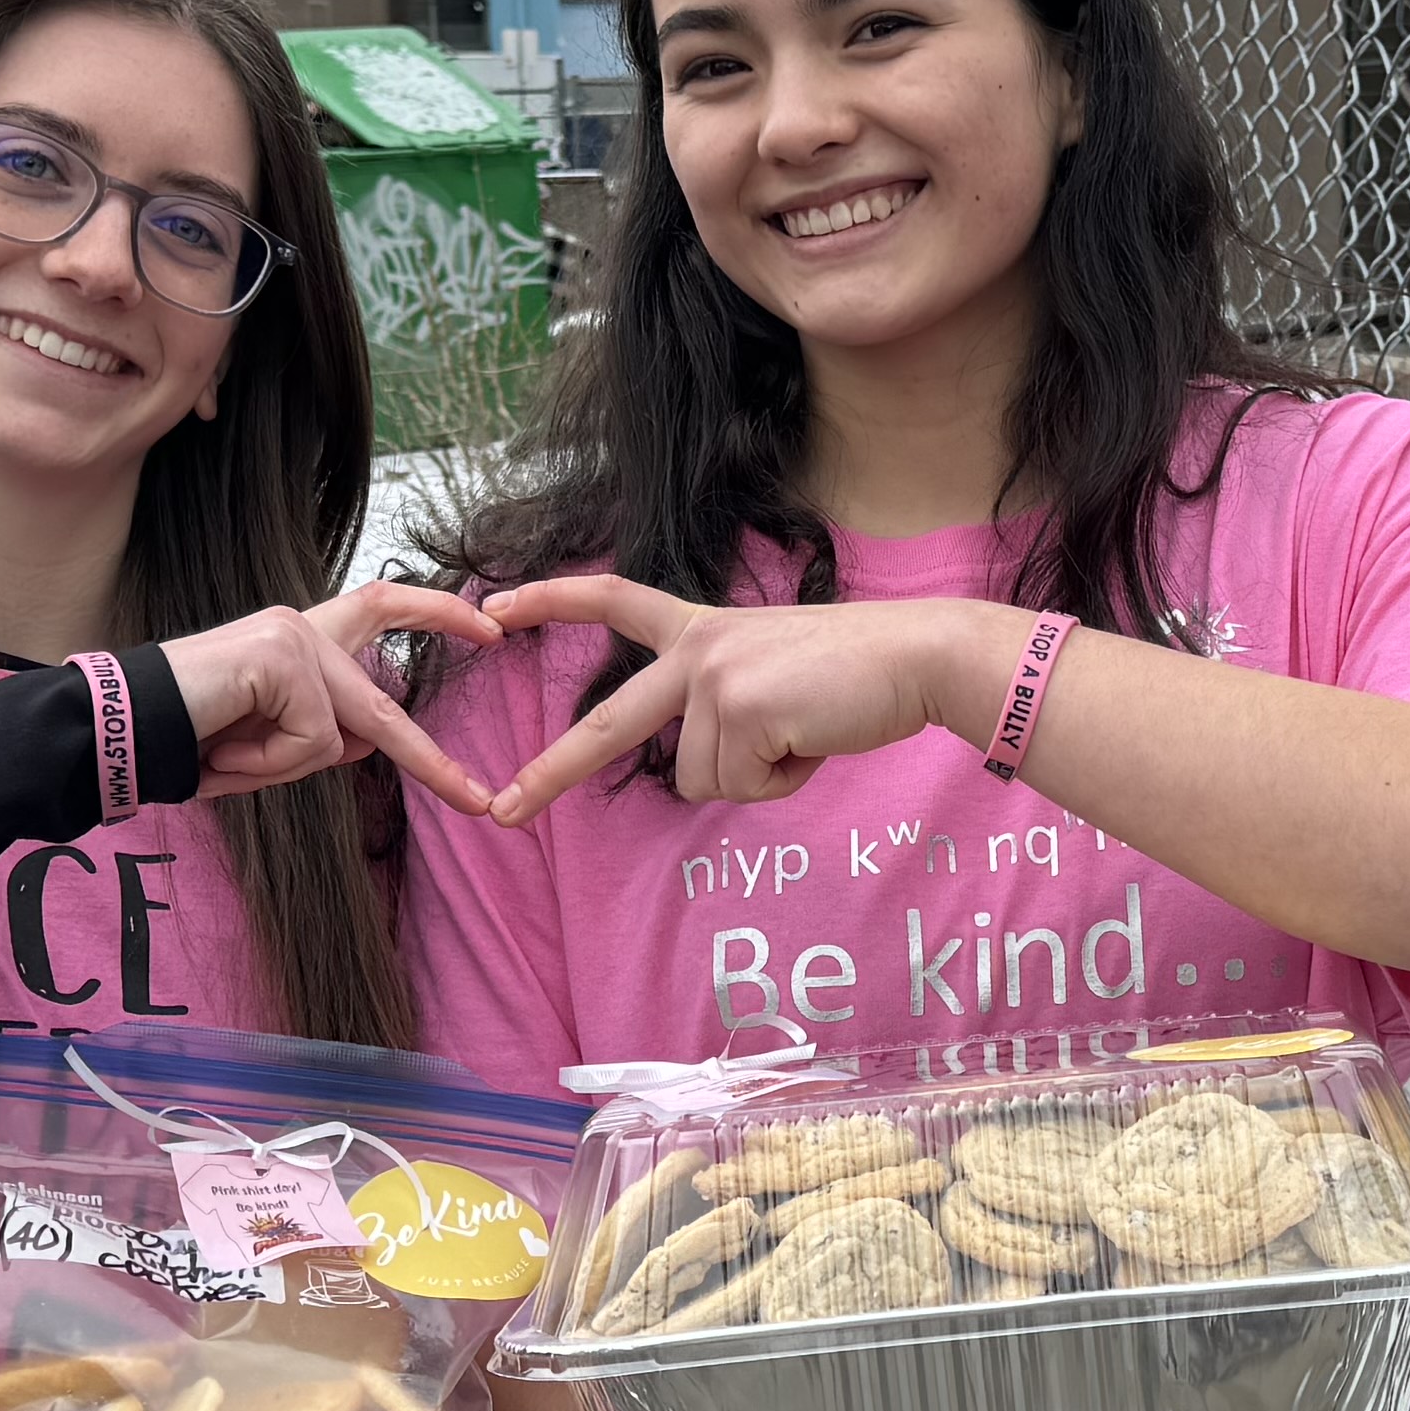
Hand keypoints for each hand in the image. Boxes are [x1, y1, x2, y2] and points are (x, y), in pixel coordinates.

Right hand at [165, 580, 507, 815]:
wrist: (122, 726)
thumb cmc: (186, 734)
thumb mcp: (267, 743)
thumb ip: (320, 735)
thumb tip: (363, 744)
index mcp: (303, 638)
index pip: (384, 606)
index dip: (440, 614)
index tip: (493, 630)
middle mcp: (303, 626)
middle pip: (382, 706)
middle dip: (430, 762)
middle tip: (477, 801)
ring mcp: (294, 638)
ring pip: (339, 739)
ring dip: (281, 771)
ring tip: (226, 757)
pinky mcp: (283, 659)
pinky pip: (309, 742)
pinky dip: (267, 765)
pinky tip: (223, 748)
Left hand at [474, 575, 1002, 821]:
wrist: (916, 656)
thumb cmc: (858, 674)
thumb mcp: (772, 674)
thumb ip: (724, 705)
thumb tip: (708, 768)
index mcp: (701, 629)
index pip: (613, 599)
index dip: (552, 602)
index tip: (493, 610)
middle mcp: (697, 650)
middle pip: (609, 725)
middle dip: (551, 773)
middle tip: (502, 811)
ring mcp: (715, 682)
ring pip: (702, 781)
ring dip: (758, 776)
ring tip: (805, 732)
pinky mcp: (740, 714)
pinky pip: (741, 787)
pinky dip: (783, 780)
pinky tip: (814, 738)